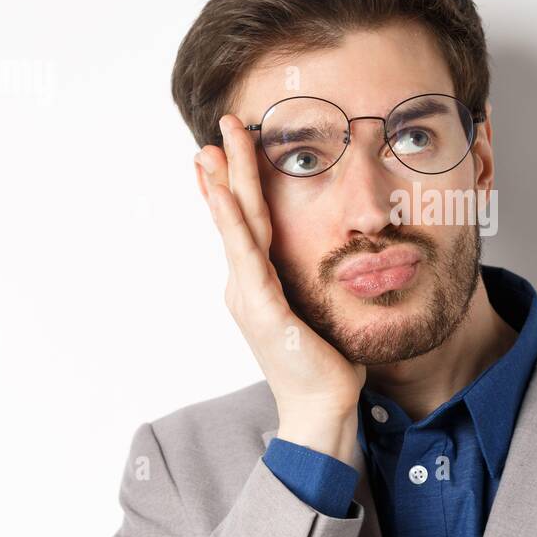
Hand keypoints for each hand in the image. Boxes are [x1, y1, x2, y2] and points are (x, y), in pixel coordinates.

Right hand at [194, 113, 366, 466]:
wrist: (323, 408)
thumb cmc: (325, 362)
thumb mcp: (316, 308)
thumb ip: (308, 281)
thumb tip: (324, 258)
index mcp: (258, 285)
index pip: (245, 224)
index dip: (233, 187)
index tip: (221, 152)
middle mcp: (246, 286)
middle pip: (236, 216)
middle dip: (225, 169)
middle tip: (217, 127)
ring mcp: (249, 297)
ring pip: (235, 229)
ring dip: (223, 185)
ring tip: (211, 149)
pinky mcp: (263, 311)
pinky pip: (246, 257)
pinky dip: (232, 223)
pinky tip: (223, 196)